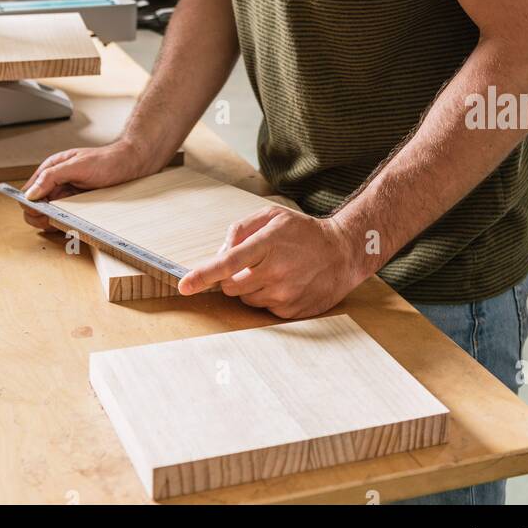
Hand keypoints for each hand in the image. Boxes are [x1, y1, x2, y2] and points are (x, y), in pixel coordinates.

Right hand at [19, 141, 145, 230]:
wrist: (130, 164)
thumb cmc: (107, 160)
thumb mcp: (78, 165)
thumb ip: (52, 177)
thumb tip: (31, 194)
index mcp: (50, 170)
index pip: (27, 193)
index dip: (31, 205)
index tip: (42, 212)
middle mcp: (55, 183)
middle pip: (35, 208)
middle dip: (42, 217)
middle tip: (56, 220)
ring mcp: (65, 195)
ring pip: (48, 216)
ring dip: (54, 222)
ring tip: (68, 220)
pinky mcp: (76, 205)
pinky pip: (63, 219)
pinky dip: (65, 224)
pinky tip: (74, 223)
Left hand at [178, 204, 365, 318]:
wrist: (342, 253)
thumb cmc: (303, 232)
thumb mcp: (272, 216)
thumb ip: (241, 229)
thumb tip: (220, 252)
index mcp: (267, 245)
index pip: (227, 263)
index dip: (203, 275)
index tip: (184, 285)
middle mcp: (275, 272)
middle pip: (230, 286)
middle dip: (230, 277)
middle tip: (250, 265)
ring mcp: (284, 294)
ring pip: (245, 299)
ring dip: (250, 287)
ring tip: (273, 271)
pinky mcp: (291, 311)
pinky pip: (264, 308)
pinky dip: (267, 297)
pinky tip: (285, 283)